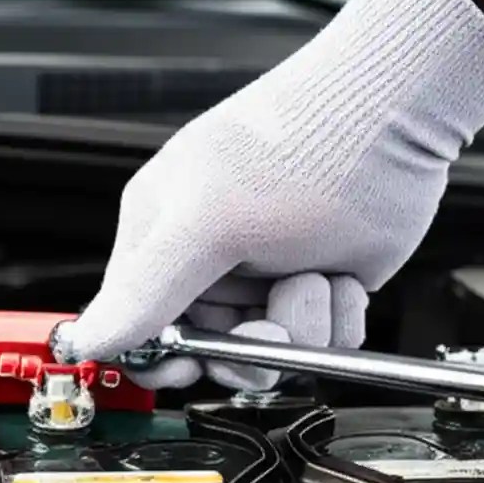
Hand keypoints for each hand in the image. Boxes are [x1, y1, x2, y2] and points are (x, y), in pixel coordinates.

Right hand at [55, 0, 483, 387]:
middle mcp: (212, 256)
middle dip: (249, 346)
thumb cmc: (298, 143)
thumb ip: (145, 290)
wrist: (396, 117)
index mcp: (162, 232)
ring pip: (273, 350)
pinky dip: (340, 315)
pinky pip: (323, 339)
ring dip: (305, 323)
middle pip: (210, 349)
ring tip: (315, 272)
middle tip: (271, 324)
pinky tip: (344, 274)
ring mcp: (267, 271)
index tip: (188, 366)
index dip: (160, 356)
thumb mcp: (207, 223)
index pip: (136, 322)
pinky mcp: (318, 282)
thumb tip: (87, 338)